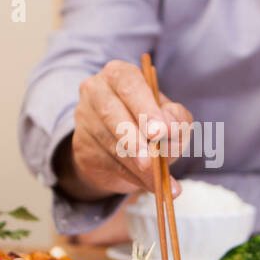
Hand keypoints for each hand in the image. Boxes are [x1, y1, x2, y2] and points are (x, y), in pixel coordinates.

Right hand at [60, 59, 193, 200]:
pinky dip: (131, 177)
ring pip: (110, 143)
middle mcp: (96, 90)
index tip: (161, 131)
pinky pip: (106, 163)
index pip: (130, 85)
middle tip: (152, 161)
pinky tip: (149, 185)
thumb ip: (178, 118)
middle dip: (134, 139)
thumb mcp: (172, 118)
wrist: (122, 148)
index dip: (146, 109)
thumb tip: (172, 125)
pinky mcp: (81, 145)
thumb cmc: (151, 124)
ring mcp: (84, 117)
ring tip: (158, 180)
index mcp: (120, 74)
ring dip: (136, 166)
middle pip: (112, 112)